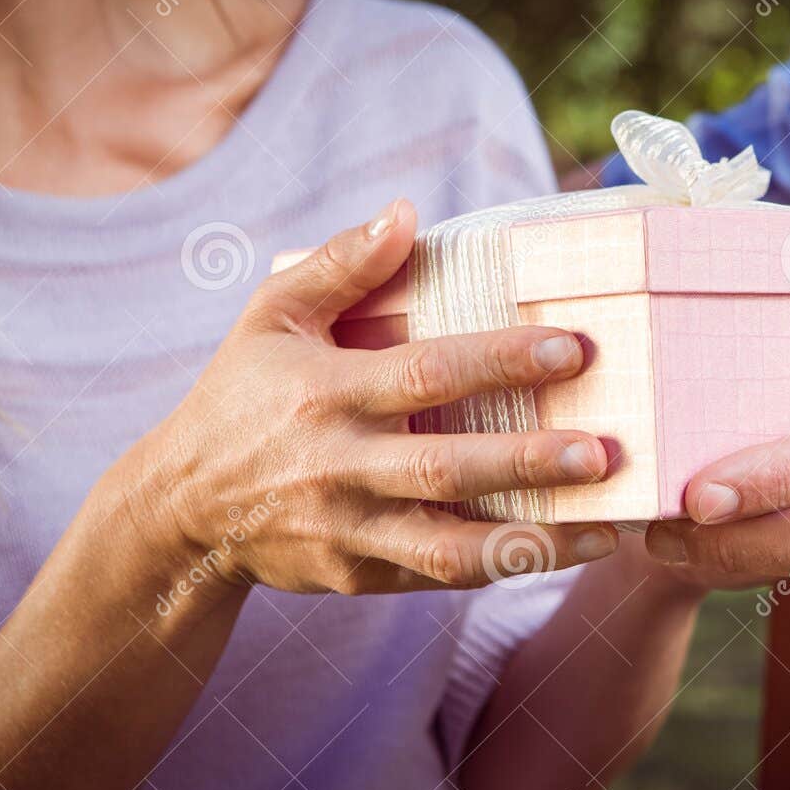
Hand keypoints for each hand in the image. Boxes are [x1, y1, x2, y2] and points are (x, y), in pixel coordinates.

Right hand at [122, 198, 618, 602]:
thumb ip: (340, 264)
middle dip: (528, 462)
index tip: (571, 349)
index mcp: (326, 393)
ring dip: (534, 542)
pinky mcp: (357, 576)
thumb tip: (407, 212)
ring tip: (608, 530)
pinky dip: (501, 568)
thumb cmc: (242, 395)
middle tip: (604, 453)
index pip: (425, 373)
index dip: (499, 361)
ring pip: (450, 547)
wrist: (181, 508)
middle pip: (445, 468)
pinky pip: (438, 577)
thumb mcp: (271, 316)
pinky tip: (564, 549)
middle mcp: (339, 466)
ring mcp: (349, 529)